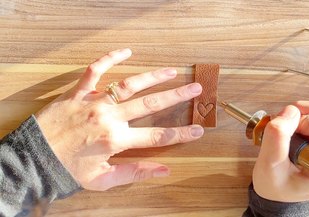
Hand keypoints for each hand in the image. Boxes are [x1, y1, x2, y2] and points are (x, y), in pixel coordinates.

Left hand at [35, 49, 203, 190]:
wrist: (34, 159)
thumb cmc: (68, 171)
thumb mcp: (102, 179)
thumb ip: (134, 173)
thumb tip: (164, 170)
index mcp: (116, 140)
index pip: (157, 137)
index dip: (181, 134)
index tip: (199, 129)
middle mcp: (109, 118)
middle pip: (150, 105)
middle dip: (176, 96)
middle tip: (195, 88)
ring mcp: (94, 102)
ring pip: (129, 85)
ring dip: (152, 77)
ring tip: (171, 71)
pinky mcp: (78, 92)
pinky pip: (95, 71)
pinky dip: (109, 58)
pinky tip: (126, 51)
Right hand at [252, 101, 308, 201]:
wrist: (276, 188)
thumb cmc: (276, 185)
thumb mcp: (269, 165)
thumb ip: (277, 138)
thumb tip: (290, 111)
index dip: (302, 123)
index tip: (286, 139)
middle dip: (300, 116)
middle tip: (284, 134)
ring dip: (300, 115)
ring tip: (287, 133)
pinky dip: (300, 116)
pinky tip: (291, 131)